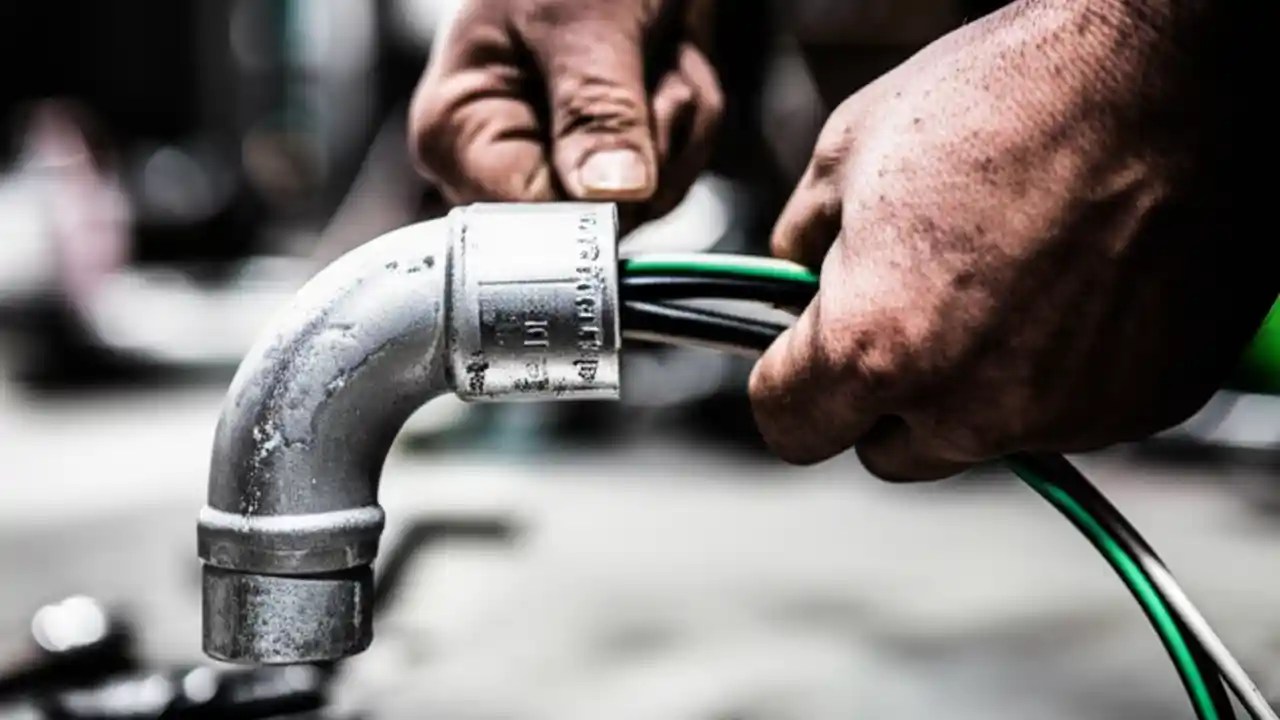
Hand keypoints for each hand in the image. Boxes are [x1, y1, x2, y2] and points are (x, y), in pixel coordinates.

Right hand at [410, 0, 720, 220]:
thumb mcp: (584, 21)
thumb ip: (597, 107)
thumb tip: (614, 195)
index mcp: (459, 131)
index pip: (526, 222)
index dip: (594, 203)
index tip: (635, 153)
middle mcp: (505, 159)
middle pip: (597, 218)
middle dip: (650, 144)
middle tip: (649, 64)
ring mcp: (564, 160)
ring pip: (650, 198)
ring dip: (679, 120)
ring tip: (658, 49)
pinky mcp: (615, 154)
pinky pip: (675, 171)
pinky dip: (692, 114)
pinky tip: (671, 61)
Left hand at [749, 0, 1265, 479]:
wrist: (1177, 77)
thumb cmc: (1023, 93)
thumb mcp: (852, 145)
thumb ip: (802, 241)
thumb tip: (796, 276)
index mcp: (876, 347)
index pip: (788, 428)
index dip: (787, 383)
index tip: (799, 358)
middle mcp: (968, 405)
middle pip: (886, 447)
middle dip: (881, 392)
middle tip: (908, 304)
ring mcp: (1059, 415)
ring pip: (975, 432)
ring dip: (970, 382)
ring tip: (1004, 276)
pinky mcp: (1136, 408)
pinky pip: (1060, 414)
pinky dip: (1052, 372)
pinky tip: (1068, 288)